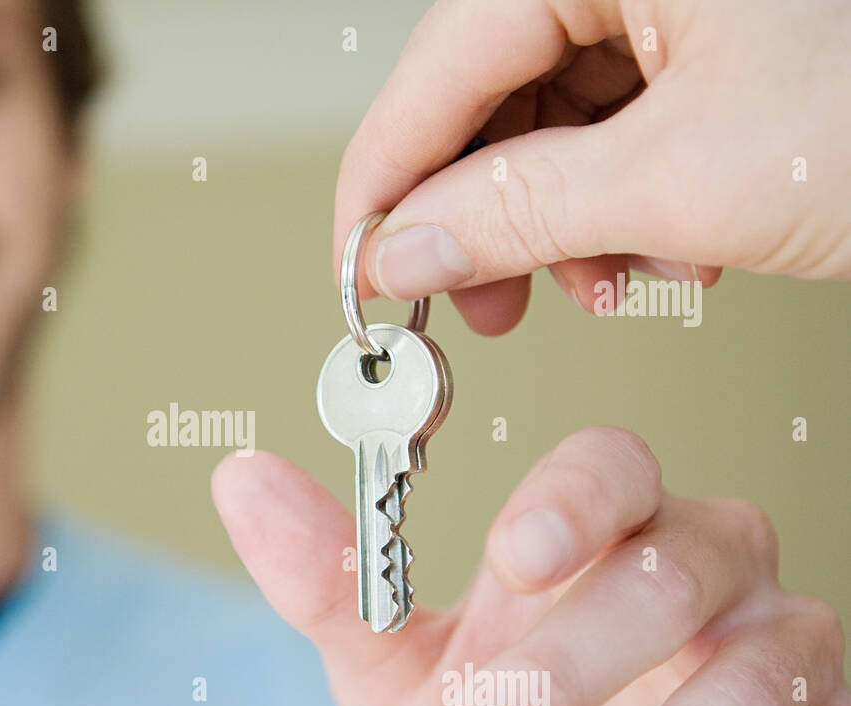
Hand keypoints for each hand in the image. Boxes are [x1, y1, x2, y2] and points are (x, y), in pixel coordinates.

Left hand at [212, 427, 850, 705]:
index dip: (573, 502)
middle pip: (670, 580)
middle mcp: (714, 576)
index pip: (614, 467)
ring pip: (742, 694)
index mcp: (610, 531)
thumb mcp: (398, 671)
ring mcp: (786, 665)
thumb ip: (333, 582)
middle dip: (563, 675)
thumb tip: (240, 478)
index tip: (511, 561)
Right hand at [333, 0, 850, 334]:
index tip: (363, 269)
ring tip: (605, 281)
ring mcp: (678, 1)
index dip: (388, 183)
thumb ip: (519, 210)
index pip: (439, 66)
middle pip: (492, 95)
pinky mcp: (717, 44)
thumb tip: (407, 245)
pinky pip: (622, 128)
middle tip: (475, 301)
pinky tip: (660, 250)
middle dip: (486, 215)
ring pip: (555, 122)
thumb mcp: (689, 175)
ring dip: (564, 224)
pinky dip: (623, 206)